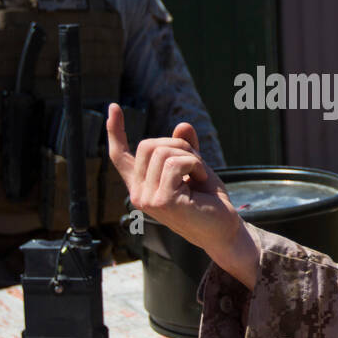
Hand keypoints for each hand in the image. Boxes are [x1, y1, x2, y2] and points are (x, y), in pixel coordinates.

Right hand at [106, 103, 257, 286]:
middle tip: (195, 164)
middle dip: (177, 145)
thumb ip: (185, 148)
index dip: (115, 131)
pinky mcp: (161, 201)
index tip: (113, 107)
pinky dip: (194, 165)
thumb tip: (182, 125)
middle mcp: (137, 193)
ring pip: (162, 152)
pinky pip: (176, 163)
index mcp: (141, 185)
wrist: (224, 230)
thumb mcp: (196, 167)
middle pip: (147, 145)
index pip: (120, 156)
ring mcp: (146, 199)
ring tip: (199, 176)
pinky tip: (200, 180)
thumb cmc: (210, 202)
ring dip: (189, 156)